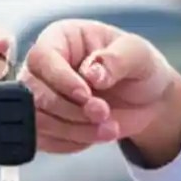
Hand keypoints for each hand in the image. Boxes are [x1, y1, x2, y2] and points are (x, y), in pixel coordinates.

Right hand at [12, 19, 180, 161]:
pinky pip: (45, 140)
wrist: (147, 98)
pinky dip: (72, 142)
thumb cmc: (138, 65)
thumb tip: (91, 73)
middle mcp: (44, 66)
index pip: (42, 57)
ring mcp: (41, 96)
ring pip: (38, 120)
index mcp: (61, 38)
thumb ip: (116, 60)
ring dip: (73, 130)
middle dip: (71, 110)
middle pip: (34, 93)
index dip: (60, 79)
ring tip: (108, 128)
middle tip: (104, 113)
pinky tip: (96, 134)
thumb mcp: (138, 54)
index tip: (86, 95)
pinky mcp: (46, 124)